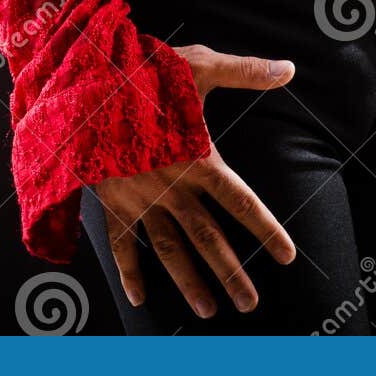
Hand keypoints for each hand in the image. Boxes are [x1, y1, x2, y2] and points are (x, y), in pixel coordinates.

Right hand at [93, 45, 296, 319]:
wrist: (86, 85)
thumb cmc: (144, 72)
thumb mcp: (199, 66)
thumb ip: (246, 72)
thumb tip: (289, 69)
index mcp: (198, 158)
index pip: (241, 201)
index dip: (266, 229)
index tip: (287, 256)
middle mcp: (172, 186)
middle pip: (208, 237)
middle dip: (230, 272)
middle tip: (250, 303)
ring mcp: (140, 198)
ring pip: (169, 248)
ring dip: (189, 281)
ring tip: (207, 309)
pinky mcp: (112, 199)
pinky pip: (121, 242)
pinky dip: (129, 270)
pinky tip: (139, 297)